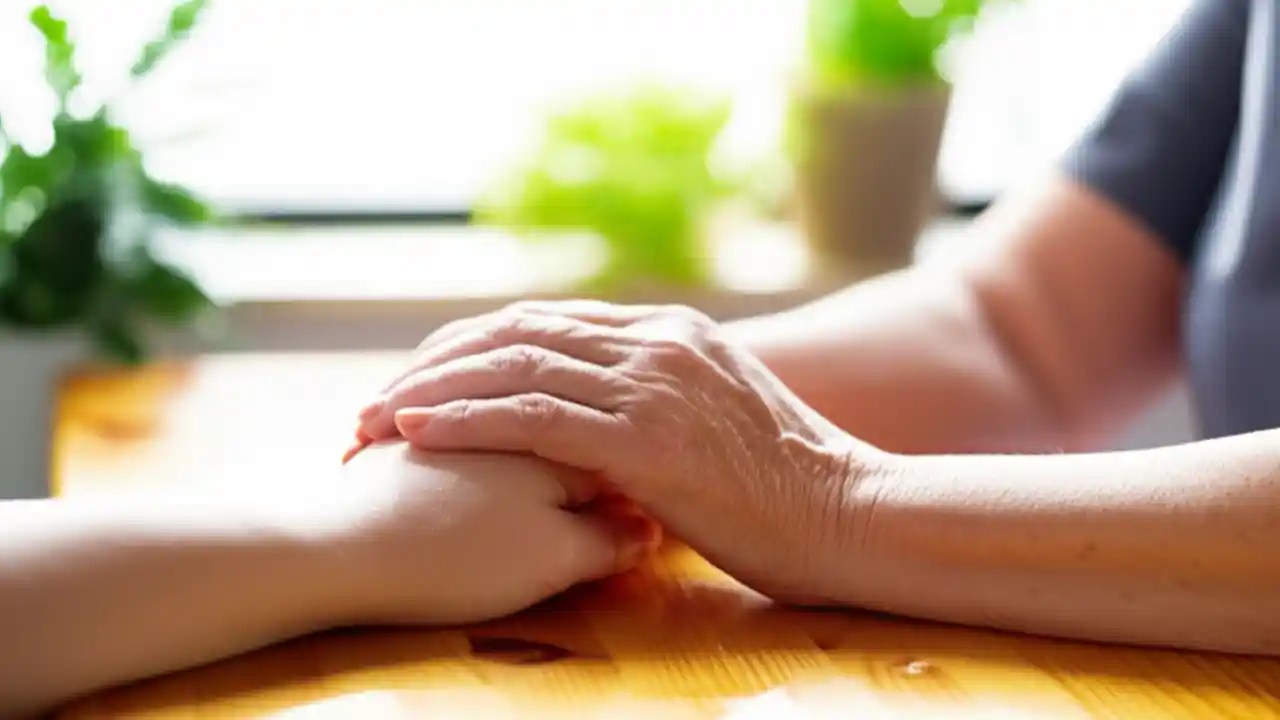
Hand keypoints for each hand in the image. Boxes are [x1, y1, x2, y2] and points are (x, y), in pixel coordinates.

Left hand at [354, 301, 884, 602]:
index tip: (415, 381)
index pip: (542, 323)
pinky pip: (537, 416)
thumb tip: (590, 429)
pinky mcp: (650, 435)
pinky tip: (418, 434)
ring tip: (372, 418)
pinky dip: (469, 421)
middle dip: (431, 366)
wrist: (851, 514)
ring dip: (430, 392)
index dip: (467, 349)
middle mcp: (654, 342)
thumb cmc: (784, 486)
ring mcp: (653, 382)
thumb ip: (653, 405)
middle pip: (513, 333)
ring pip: (514, 366)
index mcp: (667, 334)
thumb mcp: (714, 422)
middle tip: (372, 401)